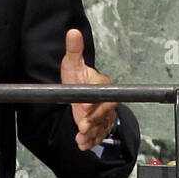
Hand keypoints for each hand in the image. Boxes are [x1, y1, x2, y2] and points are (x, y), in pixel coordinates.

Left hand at [61, 29, 116, 150]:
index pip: (103, 96)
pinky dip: (91, 141)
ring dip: (91, 134)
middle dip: (92, 121)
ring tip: (80, 140)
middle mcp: (106, 101)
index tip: (82, 108)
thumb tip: (73, 33)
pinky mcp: (100, 125)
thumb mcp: (72, 65)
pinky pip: (99, 134)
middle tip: (81, 126)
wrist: (78, 93)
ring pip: (101, 126)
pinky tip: (82, 144)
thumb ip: (74, 51)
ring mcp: (104, 115)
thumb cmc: (77, 78)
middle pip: (103, 113)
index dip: (93, 103)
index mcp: (103, 85)